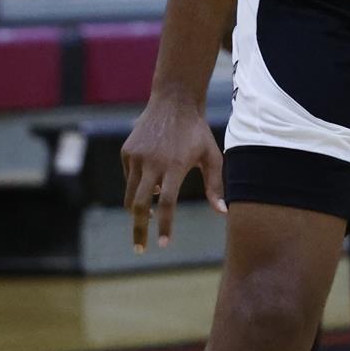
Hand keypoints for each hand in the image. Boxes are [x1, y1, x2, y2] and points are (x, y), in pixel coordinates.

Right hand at [120, 94, 225, 251]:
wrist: (174, 101)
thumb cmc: (197, 132)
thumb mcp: (211, 156)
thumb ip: (215, 185)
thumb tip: (223, 212)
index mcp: (175, 166)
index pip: (168, 204)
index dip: (165, 226)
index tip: (164, 244)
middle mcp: (152, 163)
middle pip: (140, 206)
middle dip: (139, 231)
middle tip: (140, 249)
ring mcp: (136, 157)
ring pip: (131, 195)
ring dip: (138, 210)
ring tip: (149, 219)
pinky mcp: (126, 152)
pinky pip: (129, 178)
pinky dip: (137, 187)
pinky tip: (150, 181)